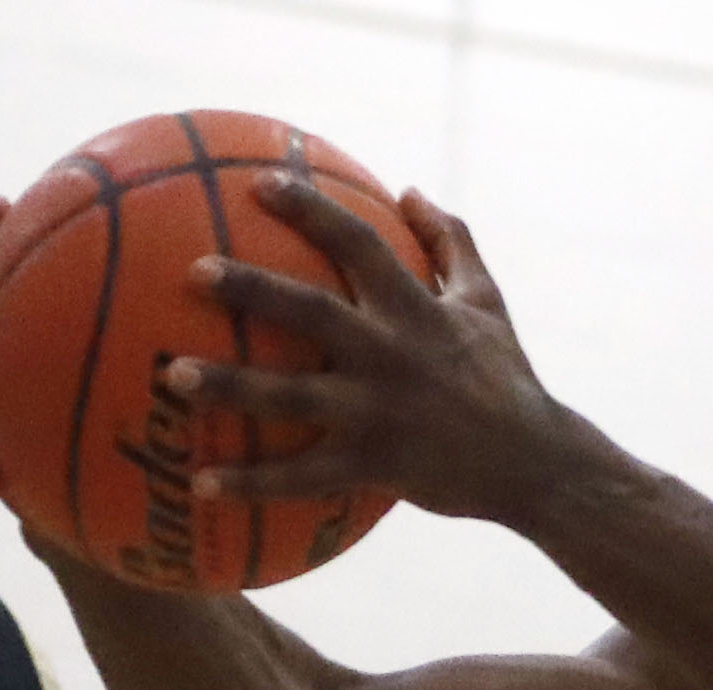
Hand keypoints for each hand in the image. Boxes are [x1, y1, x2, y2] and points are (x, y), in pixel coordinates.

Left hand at [166, 182, 560, 525]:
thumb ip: (451, 244)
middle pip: (311, 313)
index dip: (311, 210)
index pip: (360, 244)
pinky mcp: (376, 467)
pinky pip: (304, 478)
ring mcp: (380, 414)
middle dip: (253, 288)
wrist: (539, 467)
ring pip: (294, 397)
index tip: (260, 184)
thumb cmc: (508, 380)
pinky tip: (200, 484)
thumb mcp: (487, 304)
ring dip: (231, 387)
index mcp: (415, 311)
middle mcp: (392, 356)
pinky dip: (252, 483)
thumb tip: (410, 190)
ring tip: (173, 376)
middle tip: (196, 272)